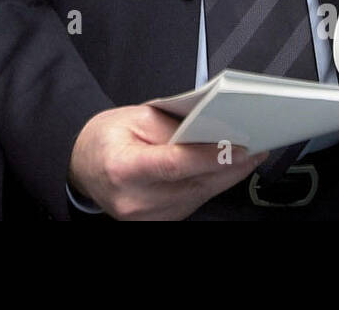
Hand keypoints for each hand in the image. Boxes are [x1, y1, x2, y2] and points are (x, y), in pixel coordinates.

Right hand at [68, 104, 264, 219]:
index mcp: (124, 168)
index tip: (238, 149)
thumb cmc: (105, 139)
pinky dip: (210, 185)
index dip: (209, 157)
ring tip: (247, 156)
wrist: (82, 165)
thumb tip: (210, 129)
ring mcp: (147, 218)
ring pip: (200, 196)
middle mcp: (135, 201)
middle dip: (230, 166)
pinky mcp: (158, 222)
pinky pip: (193, 202)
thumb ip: (172, 125)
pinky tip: (223, 170)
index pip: (174, 165)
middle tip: (256, 147)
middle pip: (194, 184)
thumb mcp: (134, 117)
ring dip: (226, 176)